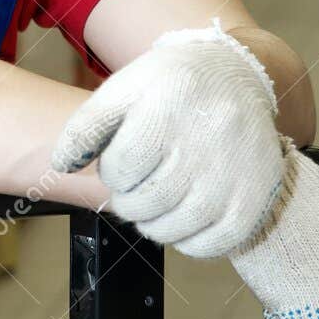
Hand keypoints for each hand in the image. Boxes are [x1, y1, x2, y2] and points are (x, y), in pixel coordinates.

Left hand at [51, 20, 286, 258]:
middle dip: (129, 201)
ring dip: (153, 224)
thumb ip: (85, 125)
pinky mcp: (257, 196)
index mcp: (170, 103)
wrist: (238, 74)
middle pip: (147, 200)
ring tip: (156, 203)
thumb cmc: (170, 86)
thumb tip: (61, 167)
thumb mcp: (123, 88)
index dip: (112, 172)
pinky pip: (213, 243)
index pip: (122, 165)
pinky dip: (190, 242)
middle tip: (137, 188)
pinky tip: (185, 217)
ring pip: (176, 227)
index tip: (123, 162)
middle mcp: (209, 136)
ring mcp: (237, 170)